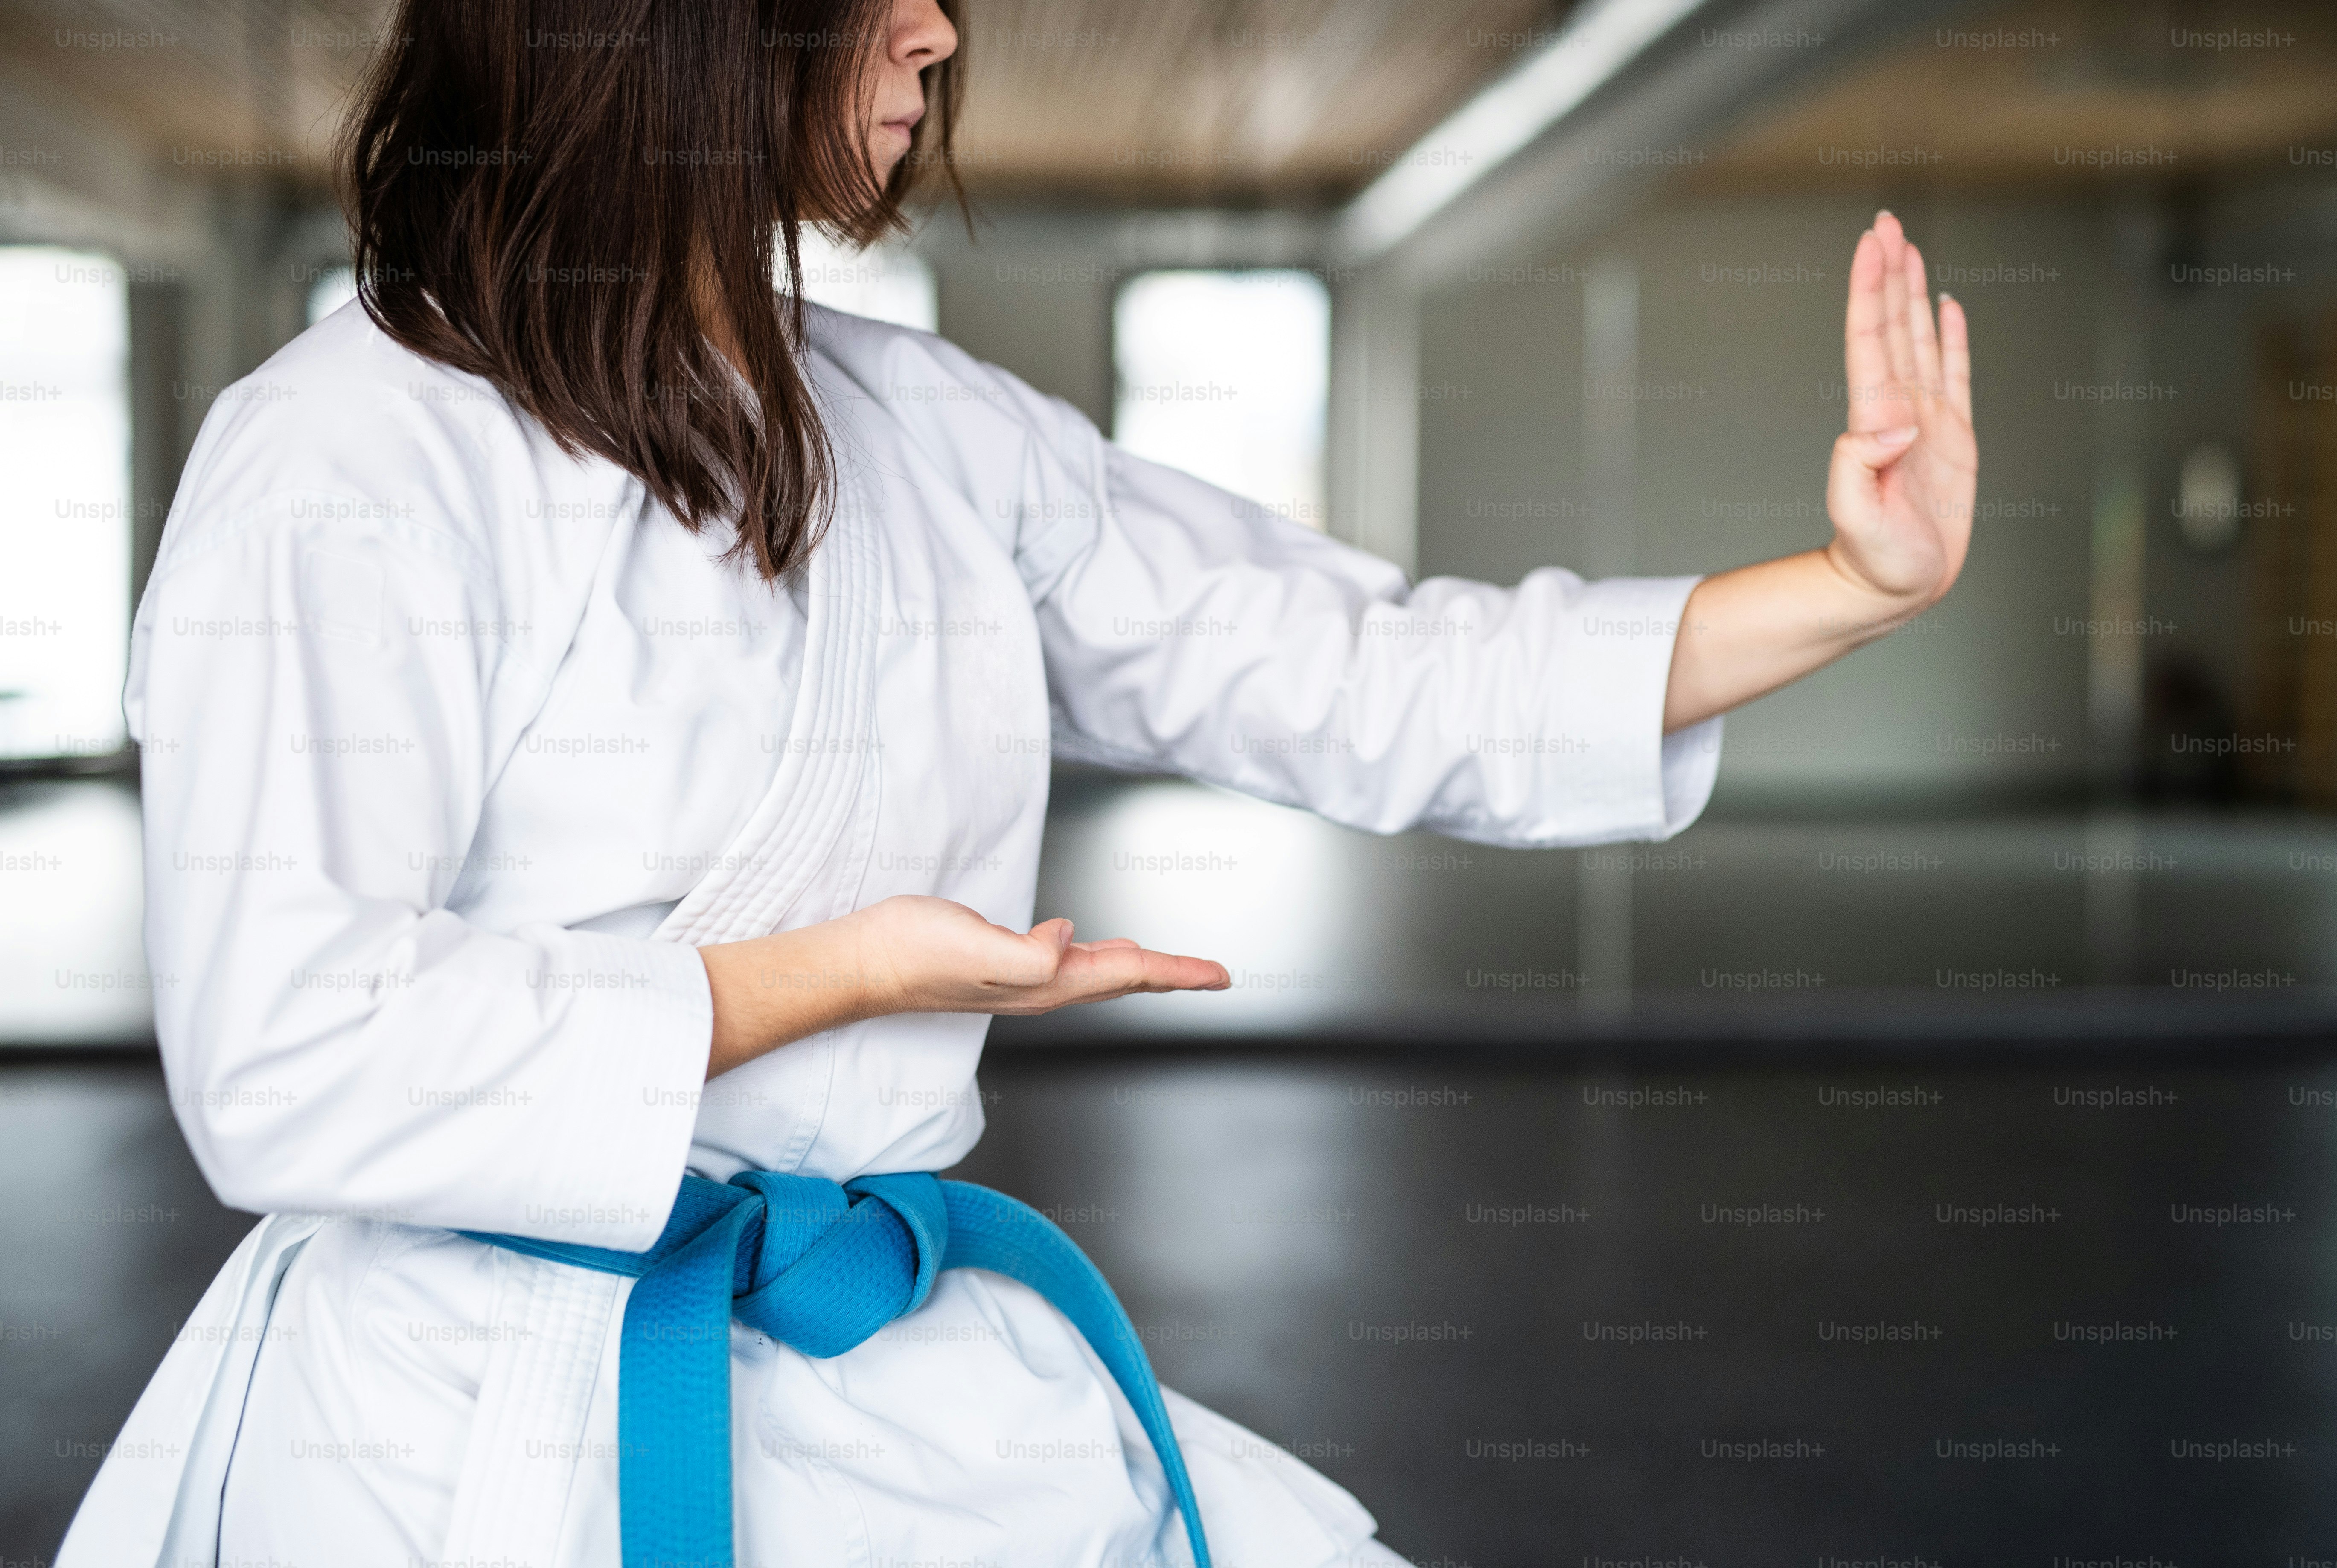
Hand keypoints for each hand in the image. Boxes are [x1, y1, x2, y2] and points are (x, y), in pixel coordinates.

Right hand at [700, 896, 1227, 1076]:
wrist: (863, 963)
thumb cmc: (914, 954)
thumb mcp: (976, 949)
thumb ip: (1028, 955)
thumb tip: (1068, 938)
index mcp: (1044, 983)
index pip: (1126, 975)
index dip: (1176, 972)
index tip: (1221, 975)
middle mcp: (1038, 987)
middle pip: (1120, 979)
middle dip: (1168, 975)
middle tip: (1211, 974)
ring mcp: (1018, 979)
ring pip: (1095, 973)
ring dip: (1135, 968)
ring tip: (1167, 965)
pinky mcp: (999, 964)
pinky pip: (1065, 963)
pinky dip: (1094, 957)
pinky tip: (1088, 947)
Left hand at [1824, 210, 1978, 610]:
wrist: (1893, 588)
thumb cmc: (1874, 559)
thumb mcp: (1858, 517)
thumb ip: (1859, 466)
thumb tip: (1890, 422)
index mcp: (1877, 419)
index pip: (1870, 338)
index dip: (1869, 288)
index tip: (1872, 243)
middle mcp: (1899, 409)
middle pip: (1891, 324)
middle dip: (1888, 271)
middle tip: (1885, 222)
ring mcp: (1926, 419)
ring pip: (1919, 338)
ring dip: (1912, 292)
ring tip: (1907, 248)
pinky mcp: (1954, 437)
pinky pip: (1955, 373)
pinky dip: (1952, 337)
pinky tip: (1948, 306)